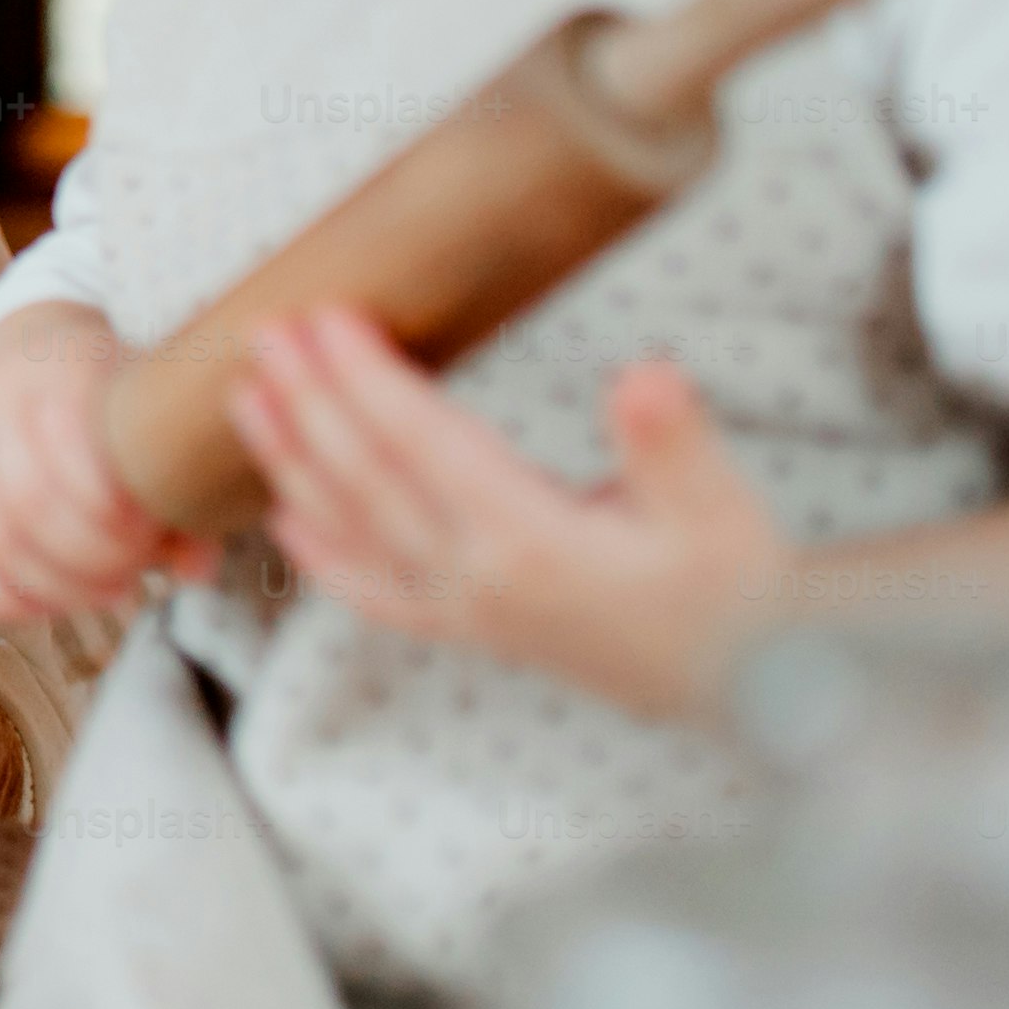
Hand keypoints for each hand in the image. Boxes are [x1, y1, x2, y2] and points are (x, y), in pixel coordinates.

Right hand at [0, 302, 205, 623]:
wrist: (32, 356)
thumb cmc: (106, 407)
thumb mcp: (150, 425)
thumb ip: (180, 494)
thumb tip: (197, 570)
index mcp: (54, 369)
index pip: (71, 454)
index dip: (112, 516)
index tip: (148, 540)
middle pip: (25, 502)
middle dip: (84, 559)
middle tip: (128, 580)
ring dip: (49, 583)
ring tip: (97, 593)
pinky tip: (40, 607)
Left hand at [234, 306, 781, 721]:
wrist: (763, 690)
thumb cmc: (740, 591)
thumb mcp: (726, 509)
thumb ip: (676, 444)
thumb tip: (644, 378)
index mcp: (530, 544)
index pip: (422, 445)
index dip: (366, 379)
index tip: (324, 318)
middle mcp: (478, 582)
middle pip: (365, 481)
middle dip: (308, 403)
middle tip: (262, 333)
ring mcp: (467, 612)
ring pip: (352, 533)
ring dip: (292, 462)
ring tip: (245, 398)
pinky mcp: (475, 632)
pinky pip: (377, 595)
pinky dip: (322, 557)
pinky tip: (282, 520)